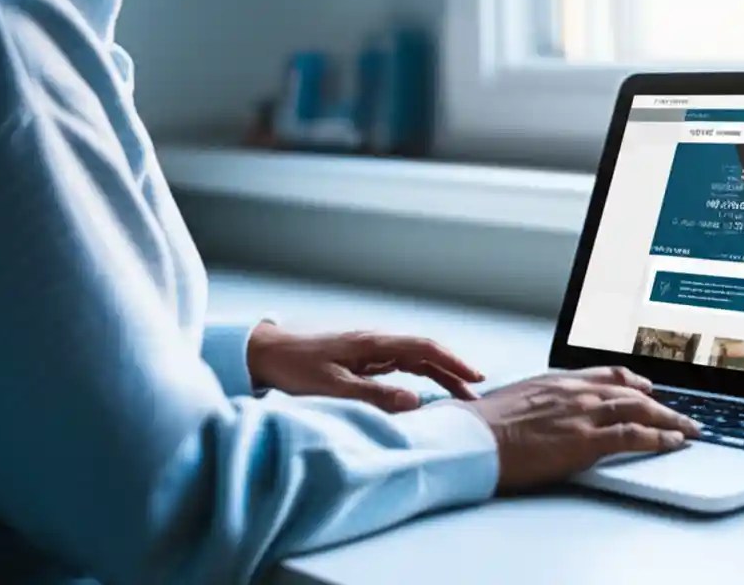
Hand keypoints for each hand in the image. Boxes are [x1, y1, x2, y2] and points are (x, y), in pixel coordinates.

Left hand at [246, 323, 484, 411]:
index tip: (476, 378)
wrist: (265, 352)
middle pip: (426, 353)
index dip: (453, 363)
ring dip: (439, 375)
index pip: (424, 349)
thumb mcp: (332, 386)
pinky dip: (419, 377)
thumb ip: (373, 395)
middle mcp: (377, 343)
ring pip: (415, 360)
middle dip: (454, 371)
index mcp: (373, 343)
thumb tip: (414, 401)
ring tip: (460, 395)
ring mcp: (371, 350)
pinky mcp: (362, 359)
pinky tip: (424, 391)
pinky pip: (400, 366)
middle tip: (478, 392)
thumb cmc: (294, 367)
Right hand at [462, 367, 702, 491]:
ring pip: (640, 410)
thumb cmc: (485, 425)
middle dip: (661, 403)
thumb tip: (551, 415)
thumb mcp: (518, 401)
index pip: (607, 374)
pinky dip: (659, 438)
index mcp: (559, 380)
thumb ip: (544, 403)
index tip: (647, 386)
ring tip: (689, 429)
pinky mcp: (585, 441)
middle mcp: (576, 391)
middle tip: (681, 414)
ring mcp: (583, 414)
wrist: (473, 439)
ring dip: (670, 419)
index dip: (633, 381)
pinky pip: (633, 436)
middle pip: (631, 392)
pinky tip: (674, 442)